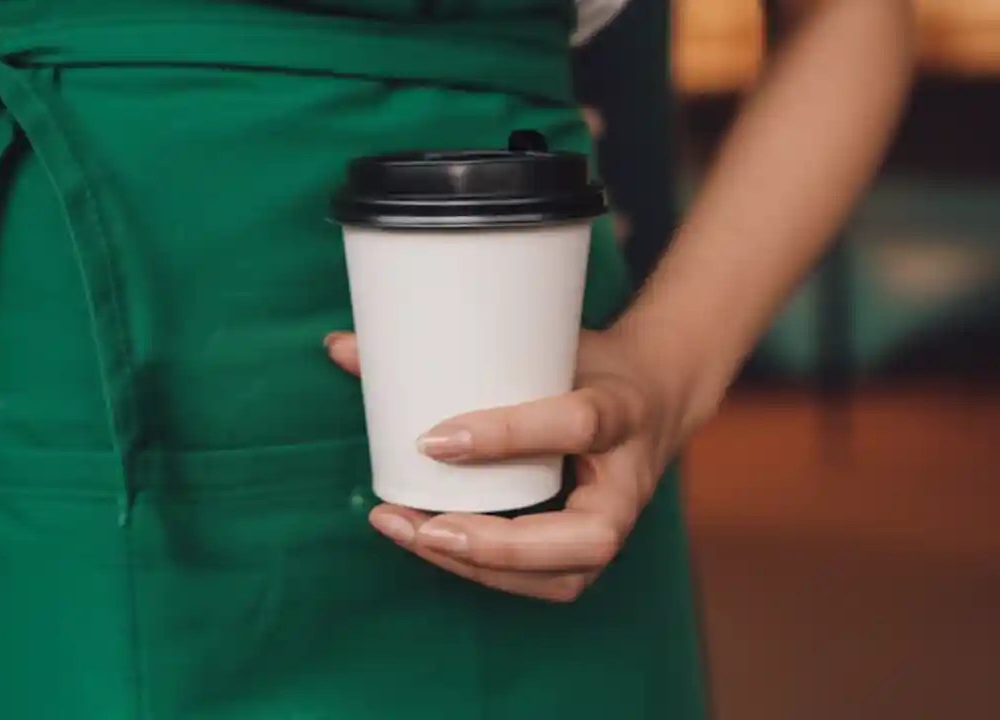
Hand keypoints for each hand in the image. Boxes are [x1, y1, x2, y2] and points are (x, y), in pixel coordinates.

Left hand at [324, 329, 691, 602]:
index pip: (576, 424)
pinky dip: (489, 574)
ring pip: (564, 575)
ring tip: (414, 537)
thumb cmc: (589, 365)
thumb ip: (455, 344)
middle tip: (425, 527)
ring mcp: (617, 524)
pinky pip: (548, 582)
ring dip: (484, 567)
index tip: (432, 440)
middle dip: (497, 543)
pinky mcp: (595, 550)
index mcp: (623, 409)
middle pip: (583, 537)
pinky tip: (434, 548)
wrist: (659, 396)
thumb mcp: (543, 339)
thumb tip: (340, 347)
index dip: (507, 435)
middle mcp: (628, 480)